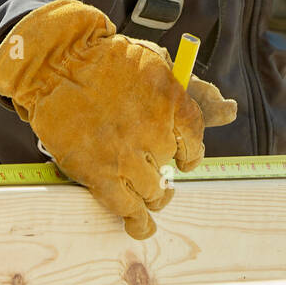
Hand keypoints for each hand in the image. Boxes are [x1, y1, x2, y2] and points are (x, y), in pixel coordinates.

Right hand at [0, 0, 235, 237]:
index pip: (195, 142)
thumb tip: (229, 110)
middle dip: (162, 170)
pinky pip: (126, 208)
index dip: (190, 155)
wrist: (56, 63)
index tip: (185, 160)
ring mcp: (128, 157)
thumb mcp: (155, 61)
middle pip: (170, 169)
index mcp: (174, 103)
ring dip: (152, 196)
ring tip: (147, 195)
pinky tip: (140, 225)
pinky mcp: (100, 174)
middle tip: (148, 167)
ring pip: (154, 192)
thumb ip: (189, 88)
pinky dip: (136, 221)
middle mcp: (155, 133)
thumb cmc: (104, 59)